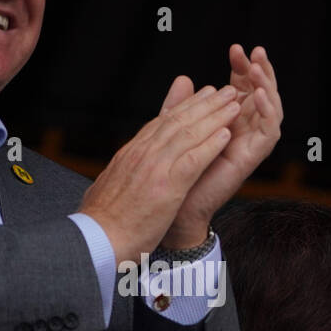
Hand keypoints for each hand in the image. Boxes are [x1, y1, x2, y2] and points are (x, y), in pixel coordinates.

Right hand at [78, 85, 240, 263]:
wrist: (96, 240)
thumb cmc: (104, 221)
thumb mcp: (113, 187)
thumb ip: (124, 172)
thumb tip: (123, 168)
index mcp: (131, 154)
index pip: (161, 124)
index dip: (185, 108)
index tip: (202, 95)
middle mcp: (142, 154)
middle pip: (177, 121)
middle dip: (205, 103)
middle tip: (226, 90)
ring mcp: (153, 168)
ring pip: (188, 134)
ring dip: (215, 116)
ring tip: (235, 103)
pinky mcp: (165, 187)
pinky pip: (193, 160)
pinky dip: (211, 145)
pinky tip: (228, 133)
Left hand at [159, 45, 283, 248]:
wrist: (174, 207)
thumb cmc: (176, 174)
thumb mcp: (177, 129)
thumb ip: (182, 105)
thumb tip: (184, 77)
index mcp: (229, 122)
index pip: (243, 89)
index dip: (242, 68)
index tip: (235, 49)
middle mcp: (244, 132)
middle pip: (262, 96)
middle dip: (261, 72)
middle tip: (256, 51)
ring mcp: (250, 145)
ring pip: (272, 111)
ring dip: (268, 88)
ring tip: (258, 69)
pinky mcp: (252, 159)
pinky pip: (270, 133)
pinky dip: (268, 112)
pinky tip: (259, 95)